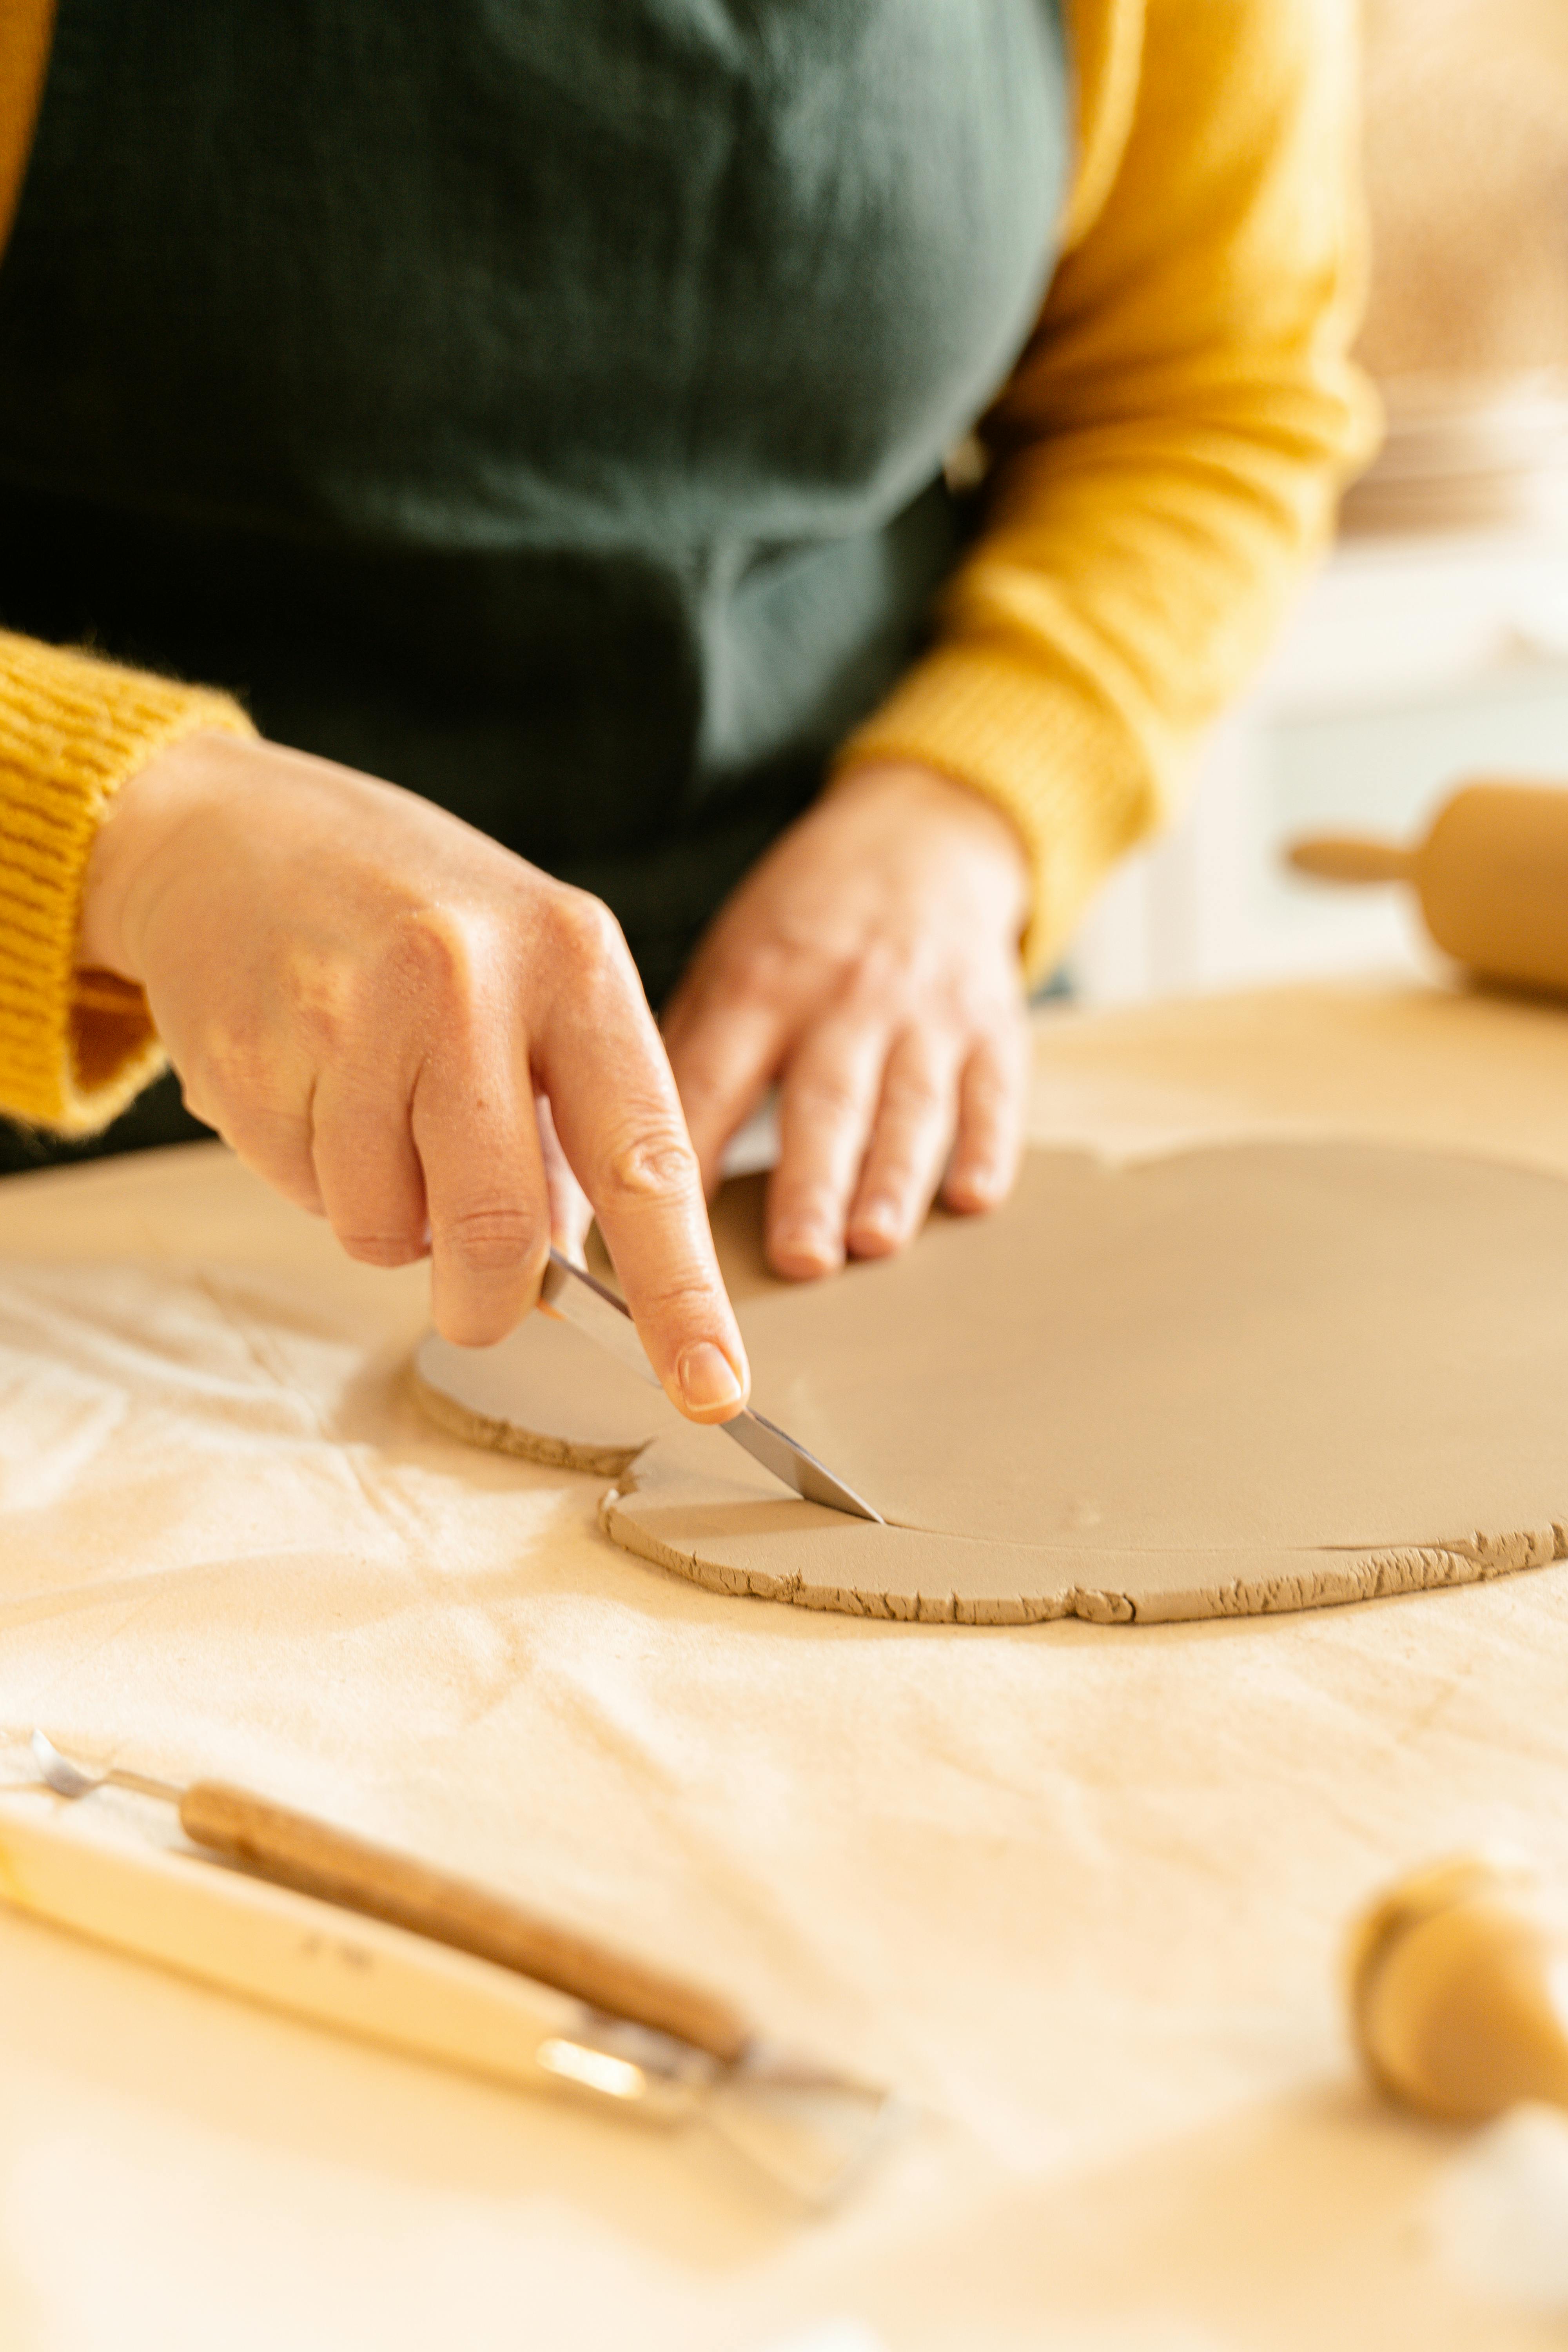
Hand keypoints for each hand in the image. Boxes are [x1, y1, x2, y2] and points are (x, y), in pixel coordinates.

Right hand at [78, 730, 749, 1419]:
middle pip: (500, 1229)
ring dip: (389, 1216)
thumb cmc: (410, 921)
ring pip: (389, 1230)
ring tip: (375, 1111)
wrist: (235, 833)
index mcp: (575, 961)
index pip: (649, 1162)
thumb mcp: (532, 978)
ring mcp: (355, 1016)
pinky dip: (318, 1174)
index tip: (715, 1388)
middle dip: (485, 1297)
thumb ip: (575, 1120)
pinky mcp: (257, 1057)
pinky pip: (309, 1194)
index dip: (683, 1294)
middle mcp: (470, 981)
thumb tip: (579, 1273)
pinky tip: (314, 1085)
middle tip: (475, 1294)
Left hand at [662, 762, 1030, 1277]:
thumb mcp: (728, 964)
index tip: (662, 1239)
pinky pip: (994, 1096)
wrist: (920, 842)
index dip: (687, 1160)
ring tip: (873, 1244)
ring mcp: (924, 1016)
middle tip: (797, 1261)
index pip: (710, 1083)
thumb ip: (688, 1060)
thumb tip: (623, 1172)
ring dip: (892, 1180)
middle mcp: (842, 1000)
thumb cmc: (803, 930)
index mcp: (757, 985)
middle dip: (810, 1185)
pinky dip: (987, 1148)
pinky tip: (971, 1198)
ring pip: (909, 1108)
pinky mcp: (993, 1030)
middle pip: (823, 1103)